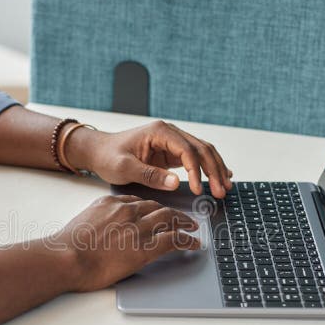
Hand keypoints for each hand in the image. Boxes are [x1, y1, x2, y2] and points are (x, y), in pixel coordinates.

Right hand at [52, 195, 199, 291]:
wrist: (66, 258)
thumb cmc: (68, 247)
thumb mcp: (84, 223)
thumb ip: (99, 221)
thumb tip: (105, 231)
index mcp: (111, 202)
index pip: (139, 201)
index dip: (152, 207)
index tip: (157, 211)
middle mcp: (128, 211)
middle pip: (158, 207)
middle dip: (173, 212)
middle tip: (183, 218)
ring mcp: (138, 228)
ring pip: (170, 219)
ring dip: (184, 223)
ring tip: (193, 227)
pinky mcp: (145, 247)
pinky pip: (174, 240)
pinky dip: (187, 241)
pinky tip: (194, 244)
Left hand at [66, 120, 232, 197]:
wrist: (98, 152)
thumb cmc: (108, 157)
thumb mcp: (124, 168)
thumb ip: (149, 175)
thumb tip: (177, 183)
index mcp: (159, 132)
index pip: (187, 150)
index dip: (196, 171)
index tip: (198, 190)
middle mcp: (169, 134)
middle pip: (201, 149)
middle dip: (214, 170)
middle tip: (221, 191)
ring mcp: (172, 143)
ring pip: (203, 153)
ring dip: (215, 169)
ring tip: (225, 187)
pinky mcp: (171, 153)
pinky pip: (196, 159)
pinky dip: (209, 168)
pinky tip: (221, 175)